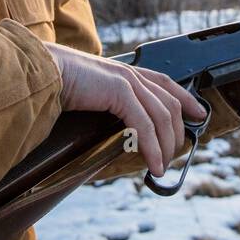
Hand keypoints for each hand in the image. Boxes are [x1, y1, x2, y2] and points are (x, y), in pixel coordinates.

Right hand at [43, 42, 207, 176]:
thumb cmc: (56, 85)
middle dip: (177, 133)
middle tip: (174, 156)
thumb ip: (106, 104)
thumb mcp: (89, 94)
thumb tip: (115, 130)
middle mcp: (129, 74)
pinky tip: (153, 164)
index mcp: (124, 72)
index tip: (199, 114)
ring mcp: (126, 80)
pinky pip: (144, 125)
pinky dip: (152, 148)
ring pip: (162, 117)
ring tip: (162, 167)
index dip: (186, 98)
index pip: (165, 83)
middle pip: (169, 104)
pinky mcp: (119, 91)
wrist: (40, 74)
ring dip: (166, 146)